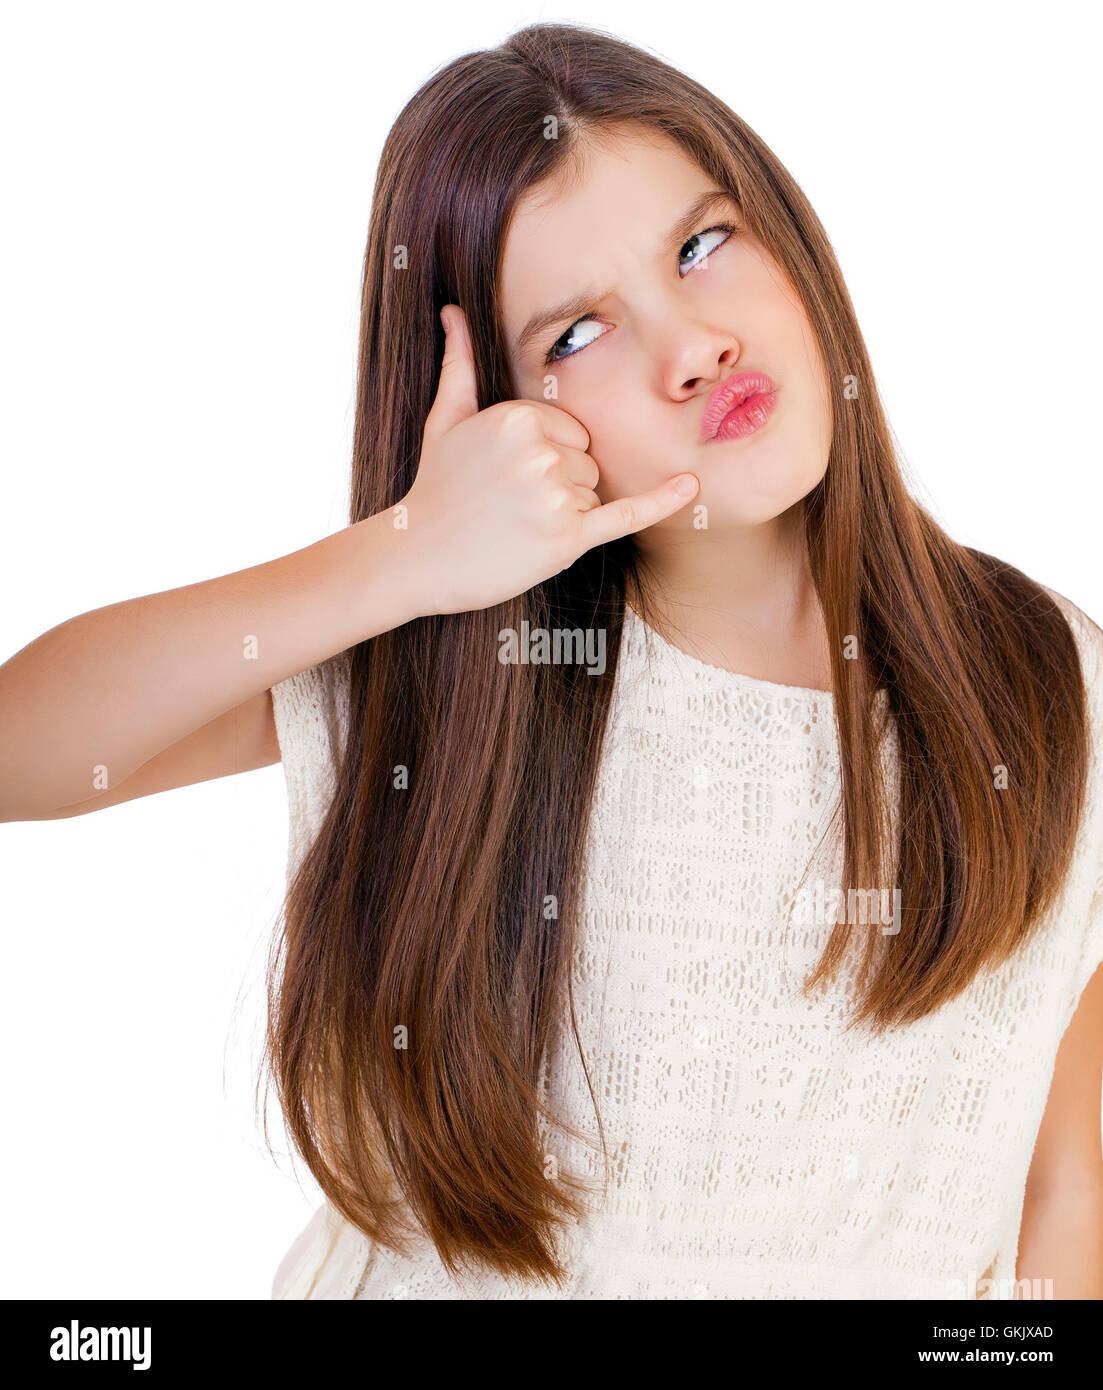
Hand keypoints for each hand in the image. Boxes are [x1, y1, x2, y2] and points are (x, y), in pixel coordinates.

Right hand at [399, 305, 699, 615]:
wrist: (417, 559)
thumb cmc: (434, 490)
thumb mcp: (446, 420)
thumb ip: (460, 364)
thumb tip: (453, 310)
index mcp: (519, 416)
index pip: (572, 431)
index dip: (547, 458)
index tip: (508, 478)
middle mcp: (540, 451)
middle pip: (587, 463)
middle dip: (558, 487)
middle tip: (509, 507)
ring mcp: (554, 495)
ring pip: (594, 495)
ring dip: (565, 515)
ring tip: (515, 526)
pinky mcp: (566, 538)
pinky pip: (627, 514)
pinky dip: (661, 502)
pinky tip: (691, 486)